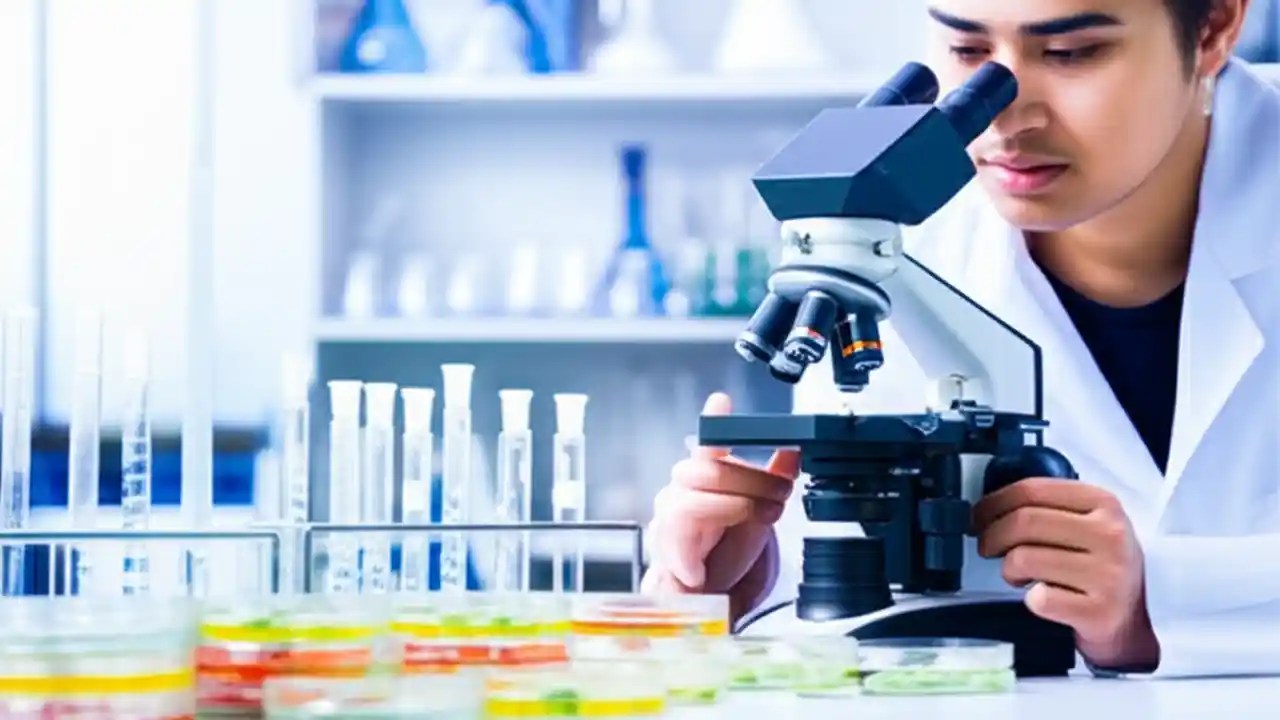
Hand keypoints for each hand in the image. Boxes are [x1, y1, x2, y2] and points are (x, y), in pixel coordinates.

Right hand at [641, 392, 800, 620]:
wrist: (705, 601)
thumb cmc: (727, 553)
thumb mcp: (759, 515)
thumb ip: (772, 484)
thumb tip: (794, 453)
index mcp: (706, 477)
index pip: (708, 443)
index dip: (713, 421)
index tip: (721, 401)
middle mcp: (682, 490)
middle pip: (709, 467)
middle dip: (752, 479)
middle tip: (780, 497)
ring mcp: (668, 516)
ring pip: (693, 496)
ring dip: (735, 506)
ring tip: (760, 521)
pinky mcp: (663, 546)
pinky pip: (677, 535)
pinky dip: (695, 550)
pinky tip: (703, 565)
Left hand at [972, 477, 1159, 670]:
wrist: (1133, 622)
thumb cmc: (1101, 568)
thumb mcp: (1090, 524)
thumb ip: (1051, 507)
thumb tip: (990, 503)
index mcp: (1104, 504)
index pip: (1032, 489)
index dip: (993, 502)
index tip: (979, 515)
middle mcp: (1110, 535)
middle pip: (1023, 521)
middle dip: (991, 535)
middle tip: (986, 547)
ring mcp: (1108, 574)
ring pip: (1024, 558)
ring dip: (1008, 569)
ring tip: (1018, 575)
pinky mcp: (1099, 611)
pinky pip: (1038, 598)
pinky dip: (1031, 599)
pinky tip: (1042, 598)